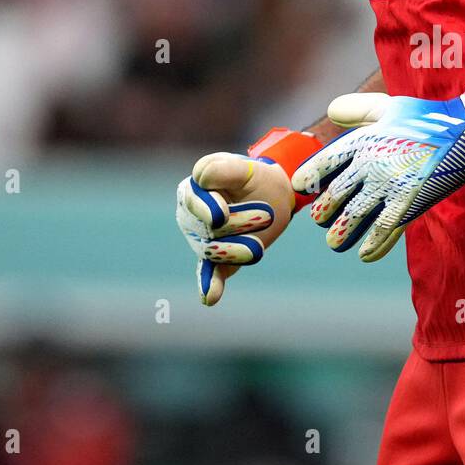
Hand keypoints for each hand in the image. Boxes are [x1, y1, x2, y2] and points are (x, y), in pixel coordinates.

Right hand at [176, 152, 295, 305]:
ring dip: (242, 247)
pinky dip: (210, 285)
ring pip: (216, 252)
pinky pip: (210, 274)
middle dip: (240, 225)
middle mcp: (190, 218)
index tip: (222, 213)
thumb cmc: (255, 179)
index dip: (209, 210)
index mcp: (192, 190)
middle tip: (266, 215)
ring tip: (259, 241)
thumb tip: (200, 178)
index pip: (193, 204)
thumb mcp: (244, 167)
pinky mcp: (218, 260)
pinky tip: (210, 297)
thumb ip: (223, 169)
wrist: (274, 196)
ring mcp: (202, 241)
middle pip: (208, 230)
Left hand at [291, 63, 464, 263]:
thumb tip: (331, 113)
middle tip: (320, 219)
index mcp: (363, 141)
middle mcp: (371, 165)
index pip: (324, 164)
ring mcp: (390, 186)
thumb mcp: (387, 106)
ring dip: (341, 233)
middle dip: (324, 211)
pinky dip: (373, 245)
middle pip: (336, 195)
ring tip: (335, 243)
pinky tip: (365, 254)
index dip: (310, 177)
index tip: (303, 187)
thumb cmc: (425, 117)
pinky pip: (384, 230)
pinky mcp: (409, 203)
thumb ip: (356, 109)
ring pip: (354, 216)